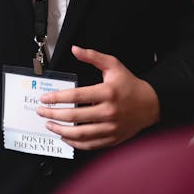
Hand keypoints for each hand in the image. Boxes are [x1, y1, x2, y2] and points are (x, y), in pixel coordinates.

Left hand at [35, 45, 159, 149]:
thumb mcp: (113, 65)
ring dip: (61, 130)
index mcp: (107, 93)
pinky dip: (75, 143)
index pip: (76, 96)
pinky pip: (90, 144)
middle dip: (53, 114)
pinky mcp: (112, 139)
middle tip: (41, 111)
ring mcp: (111, 127)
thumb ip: (93, 56)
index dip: (57, 97)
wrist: (151, 104)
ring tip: (49, 125)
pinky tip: (65, 136)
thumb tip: (75, 49)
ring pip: (81, 134)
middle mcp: (109, 112)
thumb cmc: (130, 85)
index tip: (45, 98)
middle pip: (75, 116)